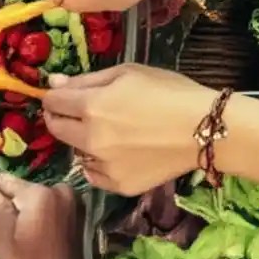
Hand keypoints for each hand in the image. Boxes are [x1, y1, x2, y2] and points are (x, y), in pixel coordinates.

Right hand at [0, 174, 87, 258]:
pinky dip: (42, 221)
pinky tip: (38, 243)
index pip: (5, 181)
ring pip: (36, 201)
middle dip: (12, 208)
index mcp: (40, 193)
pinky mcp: (79, 216)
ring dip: (27, 215)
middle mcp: (60, 190)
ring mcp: (73, 203)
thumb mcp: (1, 240)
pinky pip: (50, 209)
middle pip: (22, 190)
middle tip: (8, 237)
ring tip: (24, 243)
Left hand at [43, 65, 212, 195]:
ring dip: (83, 141)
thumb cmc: (169, 92)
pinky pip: (94, 174)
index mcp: (92, 106)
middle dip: (61, 118)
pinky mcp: (119, 186)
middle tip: (81, 112)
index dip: (55, 96)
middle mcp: (91, 139)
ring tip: (111, 132)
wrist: (206, 130)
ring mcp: (104, 166)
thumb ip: (86, 80)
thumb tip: (53, 84)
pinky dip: (99, 163)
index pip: (53, 102)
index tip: (64, 95)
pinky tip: (118, 152)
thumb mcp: (128, 72)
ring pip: (76, 152)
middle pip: (56, 129)